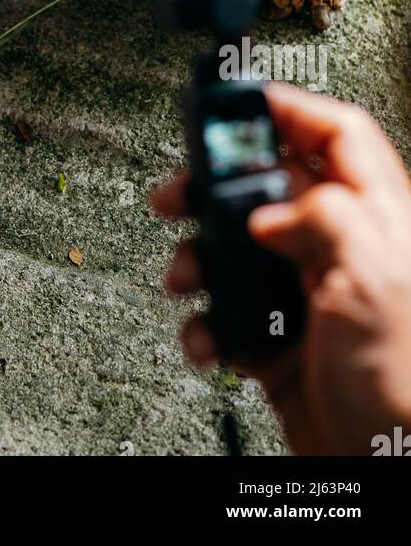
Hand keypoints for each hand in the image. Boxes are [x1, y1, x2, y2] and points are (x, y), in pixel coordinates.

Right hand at [153, 84, 410, 455]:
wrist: (393, 471)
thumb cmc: (410, 383)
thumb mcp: (377, 275)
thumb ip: (324, 218)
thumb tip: (269, 212)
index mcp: (377, 217)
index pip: (337, 134)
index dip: (289, 107)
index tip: (239, 99)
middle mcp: (340, 248)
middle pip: (270, 186)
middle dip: (217, 184)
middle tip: (180, 190)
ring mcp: (307, 294)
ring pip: (236, 250)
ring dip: (199, 258)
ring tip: (185, 273)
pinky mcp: (280, 341)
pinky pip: (227, 314)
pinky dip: (205, 323)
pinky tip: (209, 337)